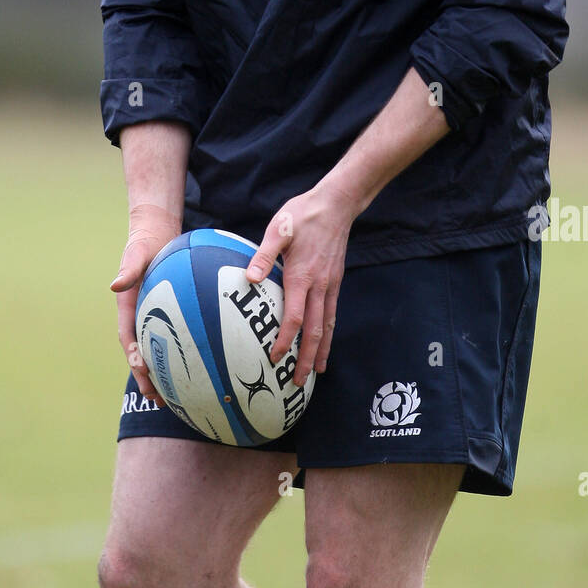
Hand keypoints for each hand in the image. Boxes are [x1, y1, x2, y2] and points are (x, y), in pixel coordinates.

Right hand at [110, 202, 182, 407]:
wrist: (154, 234)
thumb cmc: (144, 242)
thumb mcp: (136, 252)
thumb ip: (128, 268)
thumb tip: (115, 285)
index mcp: (128, 307)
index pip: (128, 338)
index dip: (134, 356)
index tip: (141, 371)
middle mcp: (139, 317)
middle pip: (142, 354)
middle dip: (148, 377)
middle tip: (158, 399)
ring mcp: (153, 318)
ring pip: (158, 351)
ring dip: (164, 374)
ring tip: (177, 398)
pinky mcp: (168, 316)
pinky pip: (176, 337)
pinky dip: (183, 354)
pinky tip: (203, 367)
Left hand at [246, 183, 355, 387]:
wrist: (336, 204)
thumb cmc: (303, 215)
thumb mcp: (278, 229)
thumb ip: (264, 255)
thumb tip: (251, 278)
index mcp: (302, 276)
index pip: (295, 318)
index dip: (286, 340)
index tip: (275, 358)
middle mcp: (319, 286)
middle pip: (315, 331)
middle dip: (306, 358)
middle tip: (299, 383)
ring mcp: (330, 284)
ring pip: (327, 325)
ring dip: (321, 350)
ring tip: (316, 372)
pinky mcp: (335, 280)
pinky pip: (332, 312)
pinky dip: (329, 332)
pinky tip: (324, 340)